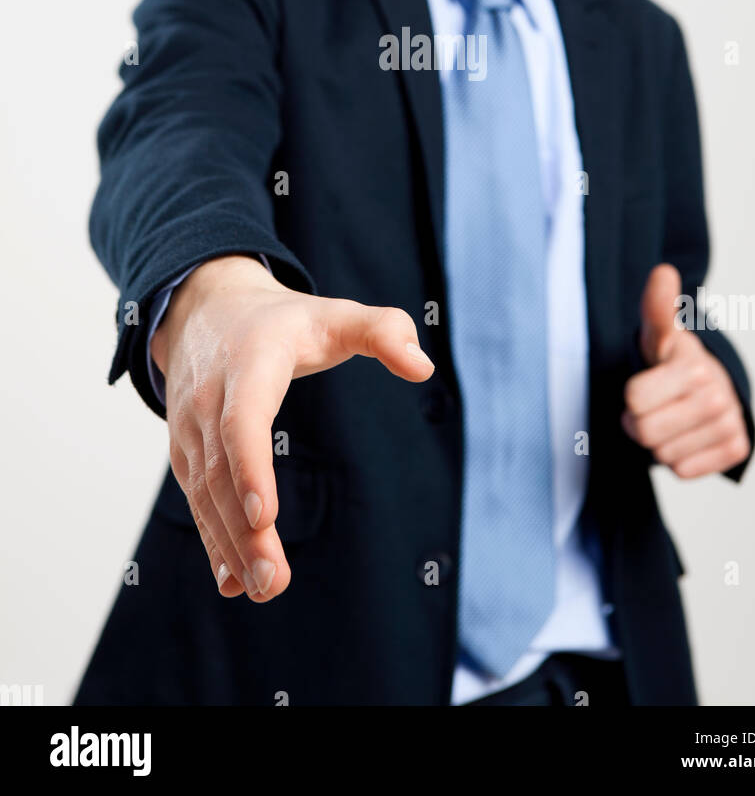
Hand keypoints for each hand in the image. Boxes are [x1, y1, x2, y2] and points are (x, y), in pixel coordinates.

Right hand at [150, 255, 433, 601]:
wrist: (205, 310)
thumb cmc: (283, 320)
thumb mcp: (336, 314)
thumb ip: (385, 332)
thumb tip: (423, 367)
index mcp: (250, 363)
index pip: (243, 419)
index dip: (250, 466)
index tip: (265, 516)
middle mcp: (210, 398)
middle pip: (222, 471)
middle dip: (244, 530)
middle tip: (273, 580)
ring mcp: (191, 427)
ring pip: (206, 493)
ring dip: (230, 545)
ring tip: (264, 588)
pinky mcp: (186, 451)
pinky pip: (197, 499)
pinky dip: (213, 540)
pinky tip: (233, 580)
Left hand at [620, 263, 750, 478]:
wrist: (712, 386)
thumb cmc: (674, 361)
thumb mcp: (660, 333)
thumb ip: (656, 306)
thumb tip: (663, 271)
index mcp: (693, 365)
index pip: (633, 400)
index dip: (631, 396)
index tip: (646, 385)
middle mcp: (717, 395)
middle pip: (645, 432)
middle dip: (640, 423)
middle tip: (655, 407)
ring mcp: (730, 423)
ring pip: (663, 455)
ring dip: (660, 441)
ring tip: (673, 418)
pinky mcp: (737, 449)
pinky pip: (684, 471)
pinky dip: (680, 458)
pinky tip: (689, 436)